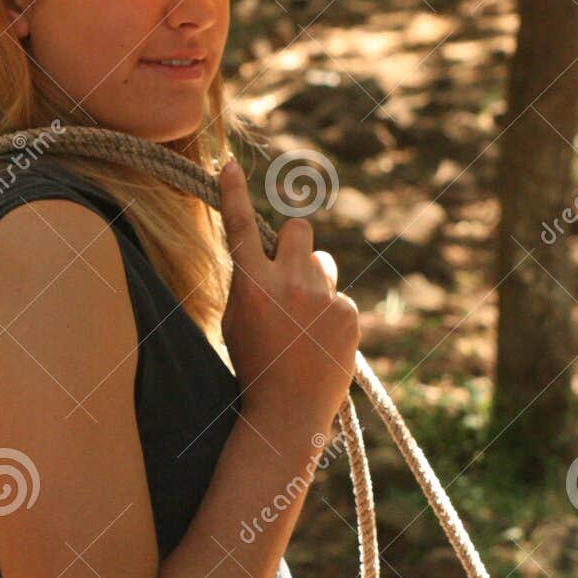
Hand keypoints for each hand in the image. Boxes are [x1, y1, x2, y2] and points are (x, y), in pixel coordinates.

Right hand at [218, 159, 358, 433]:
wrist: (288, 412)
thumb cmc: (255, 367)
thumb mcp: (237, 321)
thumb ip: (253, 284)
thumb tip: (274, 258)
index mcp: (251, 285)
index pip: (241, 227)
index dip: (233, 193)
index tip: (229, 165)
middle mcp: (288, 283)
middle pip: (299, 229)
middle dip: (294, 241)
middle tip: (288, 269)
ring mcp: (322, 297)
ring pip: (321, 263)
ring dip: (312, 279)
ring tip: (303, 320)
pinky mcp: (348, 313)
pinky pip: (337, 297)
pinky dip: (329, 313)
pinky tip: (319, 343)